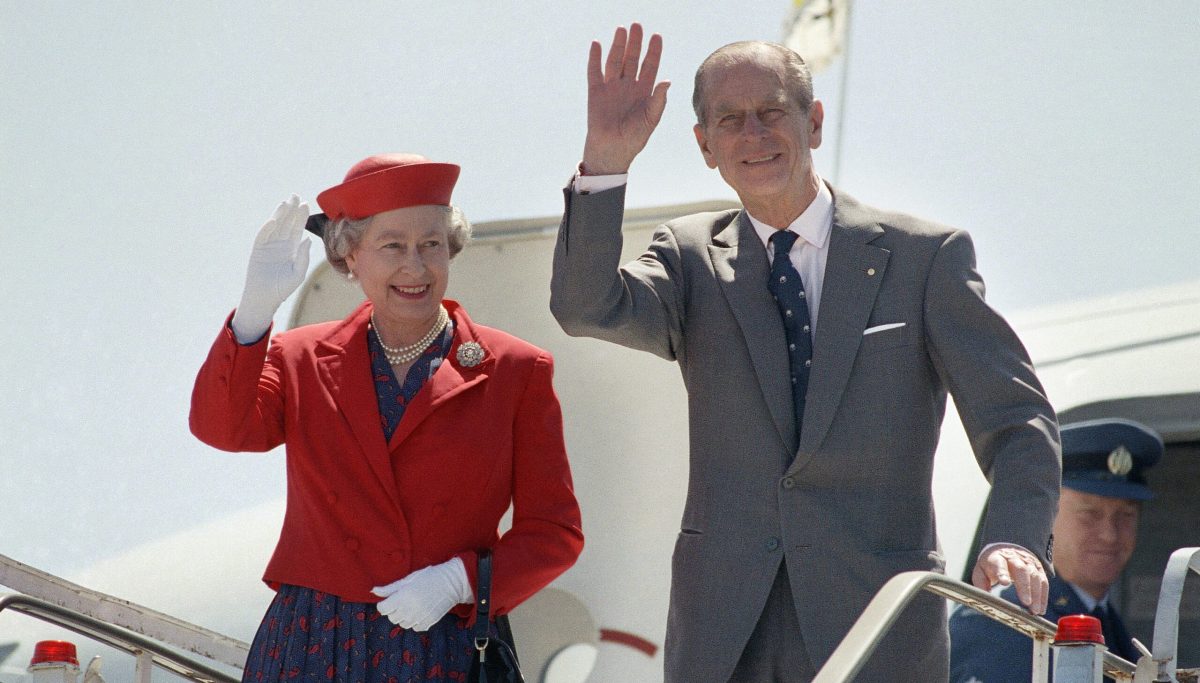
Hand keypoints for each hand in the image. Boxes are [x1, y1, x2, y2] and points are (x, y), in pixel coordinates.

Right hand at [230, 195, 311, 342]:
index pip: (297, 229)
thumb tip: (308, 239)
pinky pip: (262, 237)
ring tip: (286, 203)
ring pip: (275, 227)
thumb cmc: (282, 288)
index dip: (301, 217)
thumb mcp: (297, 273)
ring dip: (280, 215)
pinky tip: (274, 220)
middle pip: (287, 223)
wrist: (265, 298)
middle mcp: (280, 244)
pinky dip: (267, 228)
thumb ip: (303, 257)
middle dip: (291, 210)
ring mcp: (268, 246)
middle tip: (296, 196)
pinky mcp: (257, 250)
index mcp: (292, 249)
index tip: (306, 205)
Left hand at [372, 557, 473, 631]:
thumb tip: (373, 591)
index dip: (384, 604)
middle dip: (393, 610)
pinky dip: (415, 622)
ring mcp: (420, 617)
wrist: (452, 583)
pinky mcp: (428, 623)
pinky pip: (415, 628)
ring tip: (413, 605)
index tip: (390, 600)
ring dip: (404, 616)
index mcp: (404, 596)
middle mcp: (410, 609)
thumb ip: (390, 588)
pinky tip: (420, 611)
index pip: (383, 609)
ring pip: (402, 624)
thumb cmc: (429, 577)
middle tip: (403, 600)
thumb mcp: (408, 579)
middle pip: (392, 617)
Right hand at [581, 23, 670, 174]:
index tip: (656, 36)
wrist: (612, 151)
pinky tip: (597, 45)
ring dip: (618, 46)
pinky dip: (595, 58)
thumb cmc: (634, 138)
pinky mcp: (596, 93)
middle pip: (632, 59)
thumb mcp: (651, 119)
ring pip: (615, 61)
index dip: (653, 51)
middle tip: (637, 25)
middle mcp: (628, 86)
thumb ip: (659, 100)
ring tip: (621, 29)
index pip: (650, 66)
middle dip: (635, 43)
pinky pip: (595, 72)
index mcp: (644, 92)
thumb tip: (667, 80)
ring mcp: (611, 88)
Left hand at [972, 545, 1048, 614]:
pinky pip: (1043, 583)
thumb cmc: (991, 565)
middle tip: (1026, 603)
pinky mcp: (1038, 569)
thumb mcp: (981, 571)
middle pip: (1021, 570)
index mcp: (997, 558)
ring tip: (1035, 611)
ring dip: (1036, 595)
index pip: (999, 564)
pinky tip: (1041, 609)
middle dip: (1025, 587)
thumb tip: (985, 600)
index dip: (1002, 572)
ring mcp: (1028, 563)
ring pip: (1035, 577)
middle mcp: (1014, 558)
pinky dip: (1043, 597)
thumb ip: (981, 584)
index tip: (1004, 582)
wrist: (1006, 549)